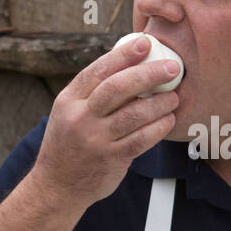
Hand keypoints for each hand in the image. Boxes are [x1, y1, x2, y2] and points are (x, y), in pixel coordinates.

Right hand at [32, 37, 180, 211]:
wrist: (57, 187)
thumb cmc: (69, 145)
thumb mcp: (69, 114)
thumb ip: (93, 94)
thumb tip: (132, 68)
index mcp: (68, 100)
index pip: (97, 71)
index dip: (123, 55)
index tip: (144, 43)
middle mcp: (80, 118)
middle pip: (117, 88)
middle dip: (148, 74)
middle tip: (172, 68)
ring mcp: (94, 140)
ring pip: (133, 114)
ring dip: (159, 103)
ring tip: (174, 97)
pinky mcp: (110, 159)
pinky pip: (140, 139)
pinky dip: (158, 128)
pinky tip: (168, 120)